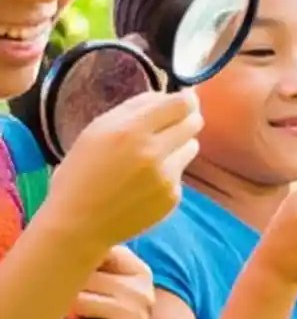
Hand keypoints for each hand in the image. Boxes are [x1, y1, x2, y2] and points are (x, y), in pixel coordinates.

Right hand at [46, 90, 201, 251]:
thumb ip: (134, 110)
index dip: (187, 99)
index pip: (181, 104)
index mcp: (130, 130)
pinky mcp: (173, 197)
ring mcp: (167, 177)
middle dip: (187, 119)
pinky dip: (169, 172)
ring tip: (152, 155)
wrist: (80, 223)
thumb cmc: (81, 172)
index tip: (186, 99)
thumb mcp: (97, 131)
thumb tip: (166, 95)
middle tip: (173, 122)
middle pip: (194, 122)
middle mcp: (153, 152)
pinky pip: (181, 173)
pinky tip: (145, 182)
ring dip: (178, 145)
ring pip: (191, 146)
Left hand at [62, 245, 154, 318]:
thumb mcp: (102, 289)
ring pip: (78, 302)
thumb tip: (70, 244)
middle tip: (80, 313)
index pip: (103, 250)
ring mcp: (136, 315)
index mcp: (140, 273)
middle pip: (84, 276)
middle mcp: (143, 291)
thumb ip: (95, 263)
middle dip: (71, 295)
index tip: (82, 282)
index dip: (82, 264)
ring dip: (71, 318)